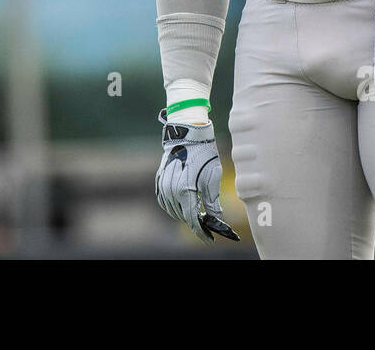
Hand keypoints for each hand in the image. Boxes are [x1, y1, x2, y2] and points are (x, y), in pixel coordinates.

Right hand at [155, 111, 238, 242]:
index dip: (202, 233)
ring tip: (195, 211)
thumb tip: (215, 217)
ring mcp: (163, 186)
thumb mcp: (213, 177)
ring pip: (172, 210)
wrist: (187, 134)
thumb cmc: (203, 154)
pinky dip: (172, 206)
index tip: (209, 239)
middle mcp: (171, 191)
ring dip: (183, 214)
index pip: (193, 220)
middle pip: (182, 216)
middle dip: (195, 221)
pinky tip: (180, 204)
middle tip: (206, 223)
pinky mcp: (159, 180)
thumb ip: (212, 201)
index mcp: (186, 191)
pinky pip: (163, 200)